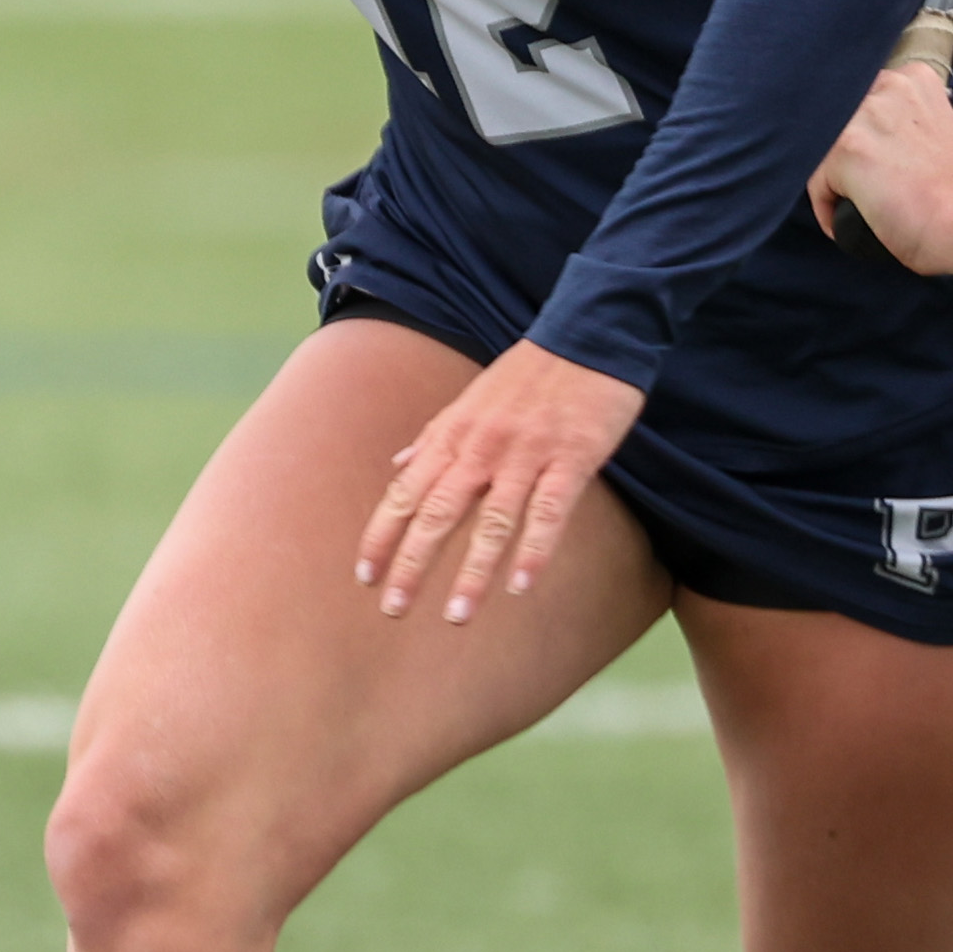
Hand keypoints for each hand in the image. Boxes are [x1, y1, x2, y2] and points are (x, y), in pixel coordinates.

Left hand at [354, 339, 645, 620]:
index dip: (382, 536)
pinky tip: (522, 585)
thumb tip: (397, 466)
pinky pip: (548, 511)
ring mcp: (526, 453)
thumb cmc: (530, 373)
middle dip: (412, 564)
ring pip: (492, 521)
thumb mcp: (471, 399)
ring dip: (473, 571)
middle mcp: (482, 447)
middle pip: (438, 513)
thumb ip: (434, 436)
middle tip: (392, 608)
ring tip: (457, 616)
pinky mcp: (570, 458)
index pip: (406, 493)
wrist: (589, 336)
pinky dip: (534, 549)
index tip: (363, 577)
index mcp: (455, 434)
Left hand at [809, 62, 952, 277]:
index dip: (863, 134)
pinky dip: (827, 209)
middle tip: (864, 187)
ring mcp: (865, 116)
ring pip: (824, 150)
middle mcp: (888, 86)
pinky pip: (817, 184)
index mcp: (915, 77)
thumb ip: (906, 121)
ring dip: (834, 179)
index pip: (862, 99)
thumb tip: (874, 142)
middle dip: (845, 153)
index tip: (874, 163)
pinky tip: (848, 224)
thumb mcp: (938, 130)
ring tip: (859, 206)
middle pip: (838, 119)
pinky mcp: (847, 148)